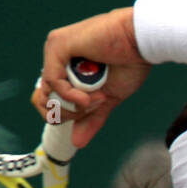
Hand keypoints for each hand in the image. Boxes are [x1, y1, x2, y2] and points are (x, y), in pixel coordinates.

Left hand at [32, 6, 150, 148]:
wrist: (141, 44)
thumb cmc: (129, 64)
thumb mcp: (107, 99)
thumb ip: (90, 118)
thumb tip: (76, 143)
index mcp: (66, 69)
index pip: (47, 100)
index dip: (63, 114)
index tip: (87, 109)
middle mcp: (56, 58)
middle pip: (45, 101)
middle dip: (70, 112)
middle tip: (95, 102)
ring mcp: (55, 50)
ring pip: (48, 94)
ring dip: (74, 104)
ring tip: (96, 96)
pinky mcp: (57, 45)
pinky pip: (53, 81)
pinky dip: (70, 94)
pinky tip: (86, 96)